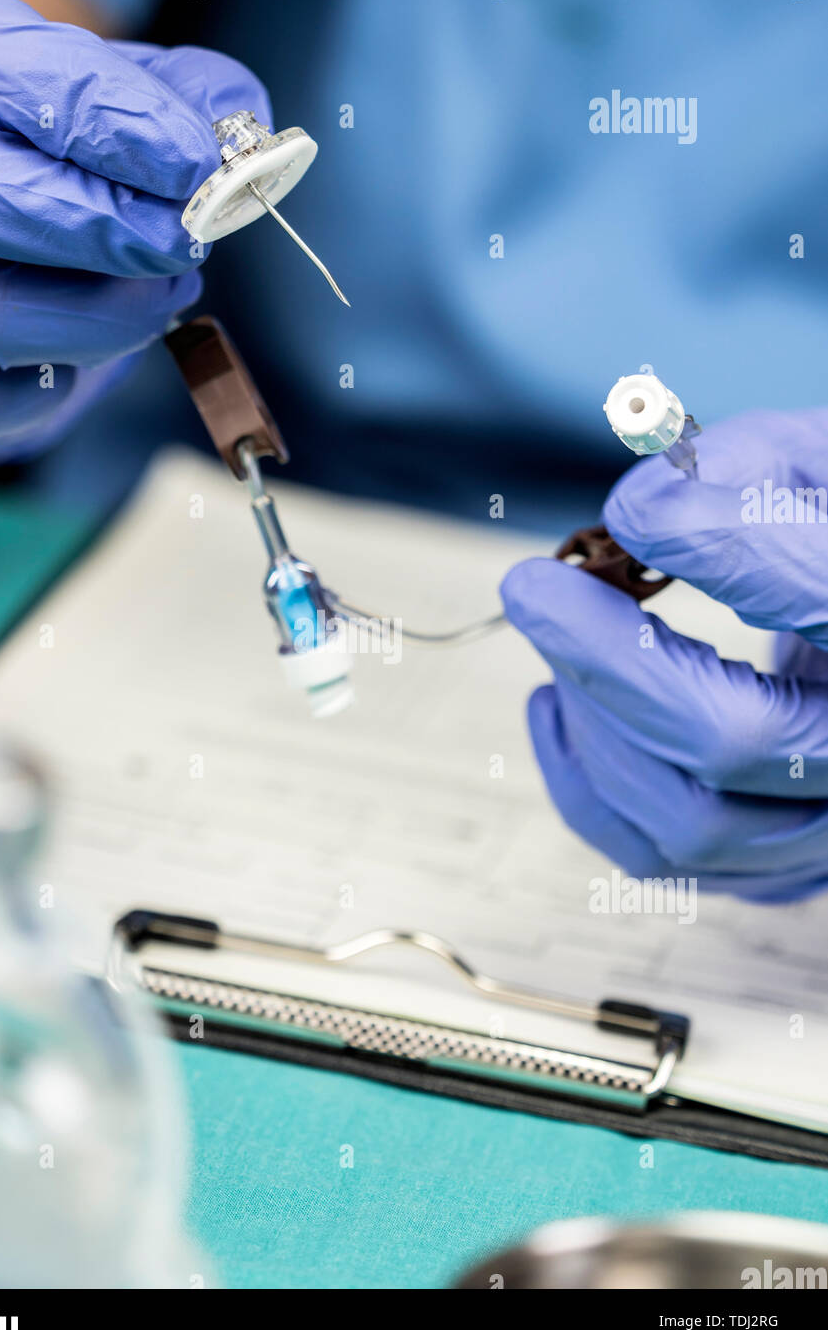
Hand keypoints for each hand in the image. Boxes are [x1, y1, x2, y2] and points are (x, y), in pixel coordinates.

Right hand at [0, 0, 269, 462]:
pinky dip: (43, 391)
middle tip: (183, 241)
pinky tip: (74, 362)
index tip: (191, 157)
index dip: (94, 107)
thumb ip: (145, 99)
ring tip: (158, 299)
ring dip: (98, 318)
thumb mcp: (60, 115)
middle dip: (96, 223)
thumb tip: (238, 118)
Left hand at [501, 408, 827, 902]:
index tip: (633, 515)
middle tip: (532, 586)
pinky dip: (584, 779)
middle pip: (734, 738)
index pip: (824, 596)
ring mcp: (826, 827)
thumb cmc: (826, 538)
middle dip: (607, 659)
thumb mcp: (824, 467)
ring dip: (594, 720)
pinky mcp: (773, 864)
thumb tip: (638, 513)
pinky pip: (656, 856)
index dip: (723, 550)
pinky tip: (557, 700)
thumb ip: (752, 465)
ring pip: (687, 818)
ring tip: (559, 636)